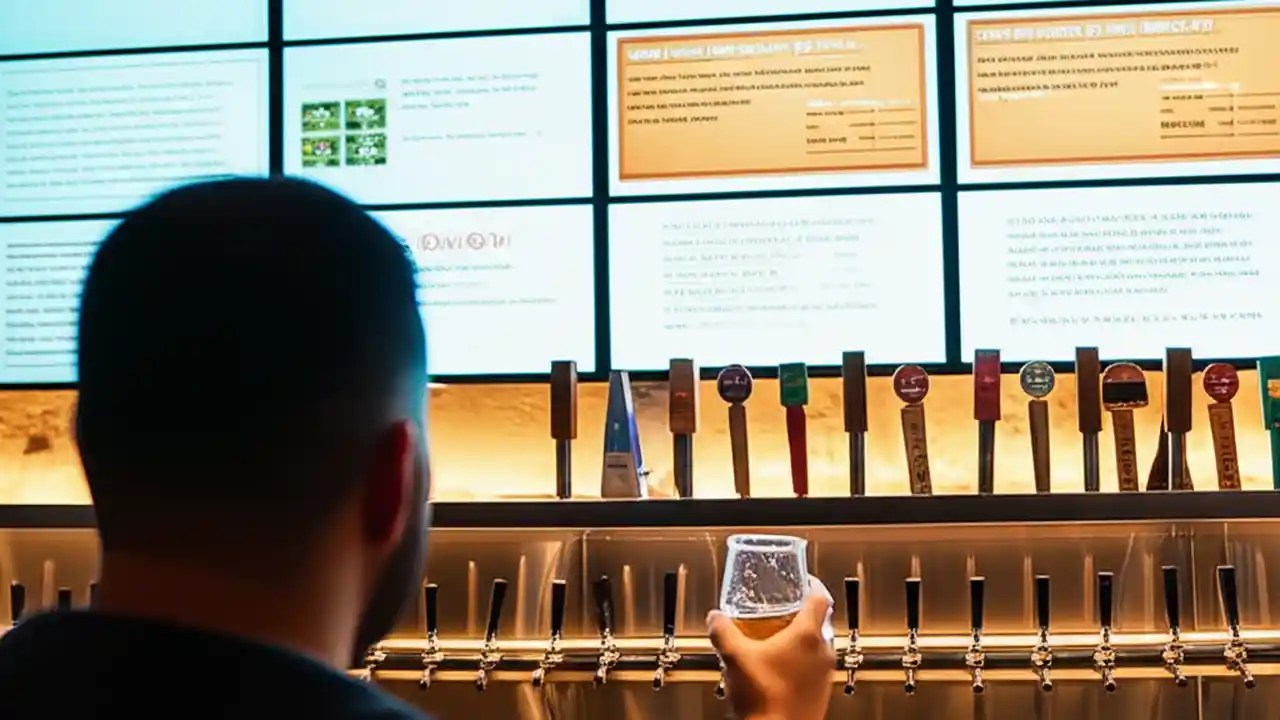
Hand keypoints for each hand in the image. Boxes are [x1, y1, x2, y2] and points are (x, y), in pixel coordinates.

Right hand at [707, 577, 834, 719]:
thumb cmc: (764, 700)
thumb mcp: (734, 657)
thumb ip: (722, 631)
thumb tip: (716, 618)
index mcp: (807, 635)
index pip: (820, 597)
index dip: (811, 584)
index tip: (803, 580)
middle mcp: (822, 652)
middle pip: (818, 621)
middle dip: (798, 615)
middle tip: (780, 612)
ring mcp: (825, 674)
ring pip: (816, 646)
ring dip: (798, 641)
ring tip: (773, 644)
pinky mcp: (822, 692)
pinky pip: (814, 668)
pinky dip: (799, 663)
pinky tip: (776, 671)